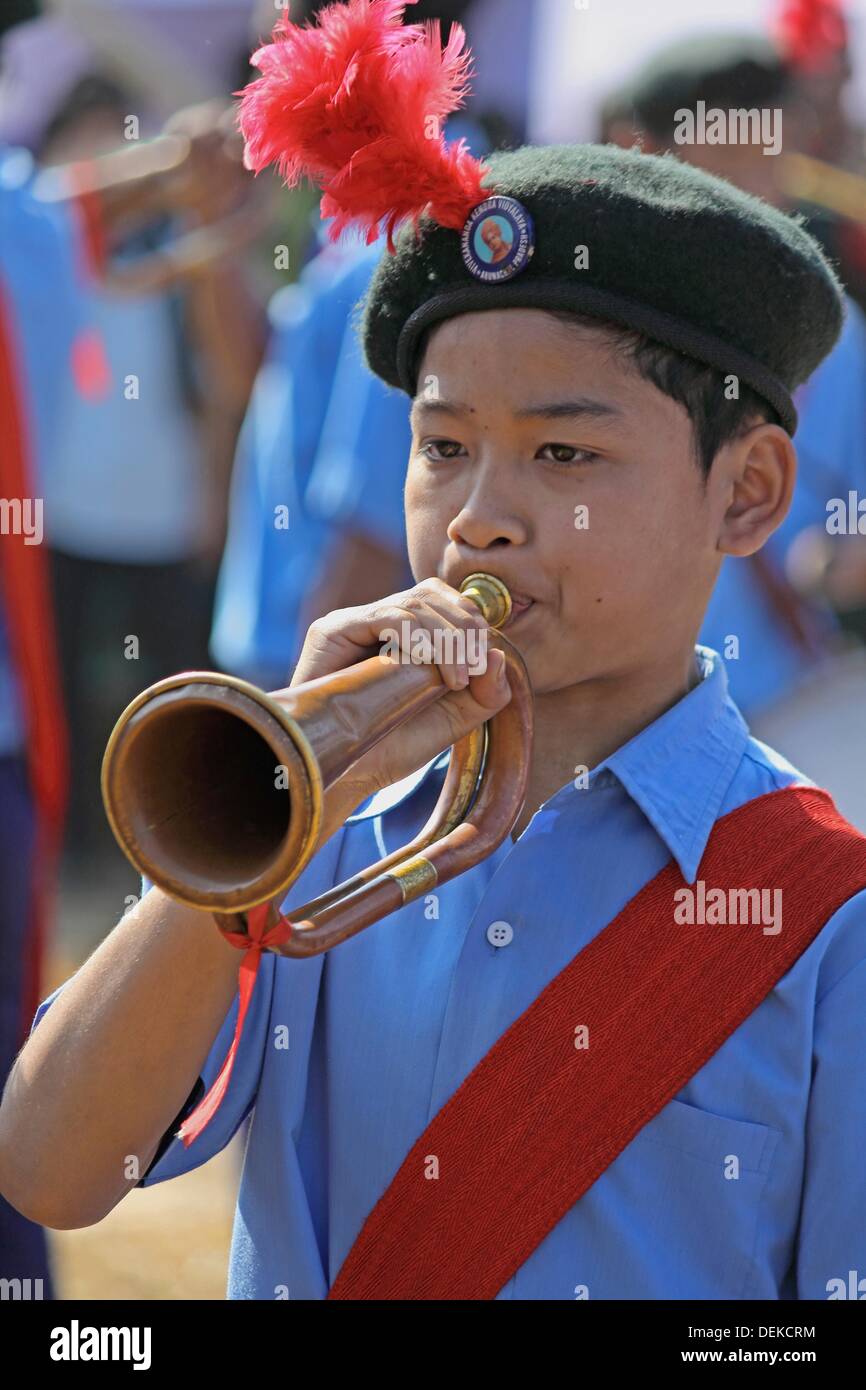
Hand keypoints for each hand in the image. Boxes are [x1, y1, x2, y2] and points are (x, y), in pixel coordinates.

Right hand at [291, 578, 512, 800]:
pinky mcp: (332, 631)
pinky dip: (417, 638)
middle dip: (464, 627)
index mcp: (403, 634)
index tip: (484, 661)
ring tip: (456, 679)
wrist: (349, 775)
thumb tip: (499, 653)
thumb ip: (486, 692)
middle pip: (431, 594)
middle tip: (475, 667)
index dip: (471, 619)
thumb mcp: (455, 718)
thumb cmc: (394, 747)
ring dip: (446, 638)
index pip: (443, 599)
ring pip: (413, 604)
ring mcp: (353, 623)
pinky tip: (429, 667)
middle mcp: (377, 621)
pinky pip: (386, 618)